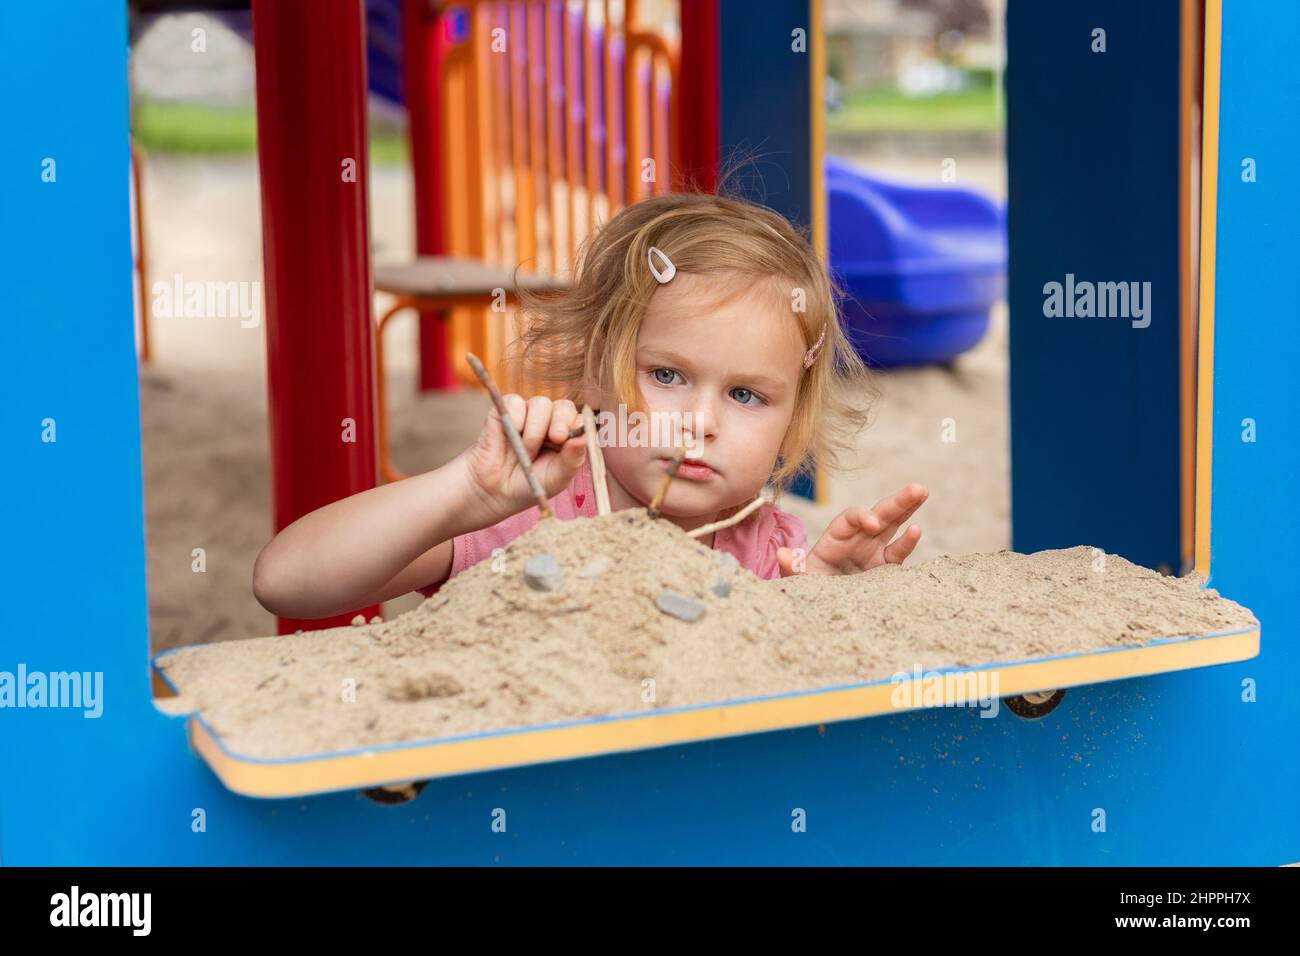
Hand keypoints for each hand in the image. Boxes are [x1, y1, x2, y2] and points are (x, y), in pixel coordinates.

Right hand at [459, 394, 587, 521]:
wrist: (494, 491)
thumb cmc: (529, 486)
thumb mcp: (557, 478)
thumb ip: (573, 458)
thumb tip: (584, 437)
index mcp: (567, 437)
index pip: (581, 420)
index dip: (579, 425)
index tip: (572, 438)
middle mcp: (550, 422)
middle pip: (564, 407)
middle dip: (562, 421)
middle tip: (556, 438)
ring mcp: (528, 414)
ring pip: (541, 403)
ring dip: (535, 429)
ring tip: (526, 451)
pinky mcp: (506, 411)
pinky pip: (515, 401)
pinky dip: (515, 418)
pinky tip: (510, 435)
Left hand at [777, 483, 928, 575]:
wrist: (818, 609)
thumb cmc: (809, 590)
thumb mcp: (798, 581)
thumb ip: (792, 568)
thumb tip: (783, 554)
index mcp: (836, 538)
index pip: (851, 519)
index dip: (862, 517)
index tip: (872, 525)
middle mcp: (857, 540)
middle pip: (878, 514)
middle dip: (896, 501)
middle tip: (918, 488)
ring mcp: (873, 552)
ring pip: (893, 526)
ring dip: (908, 509)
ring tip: (923, 492)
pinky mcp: (884, 569)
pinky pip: (897, 553)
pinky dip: (908, 542)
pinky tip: (917, 529)